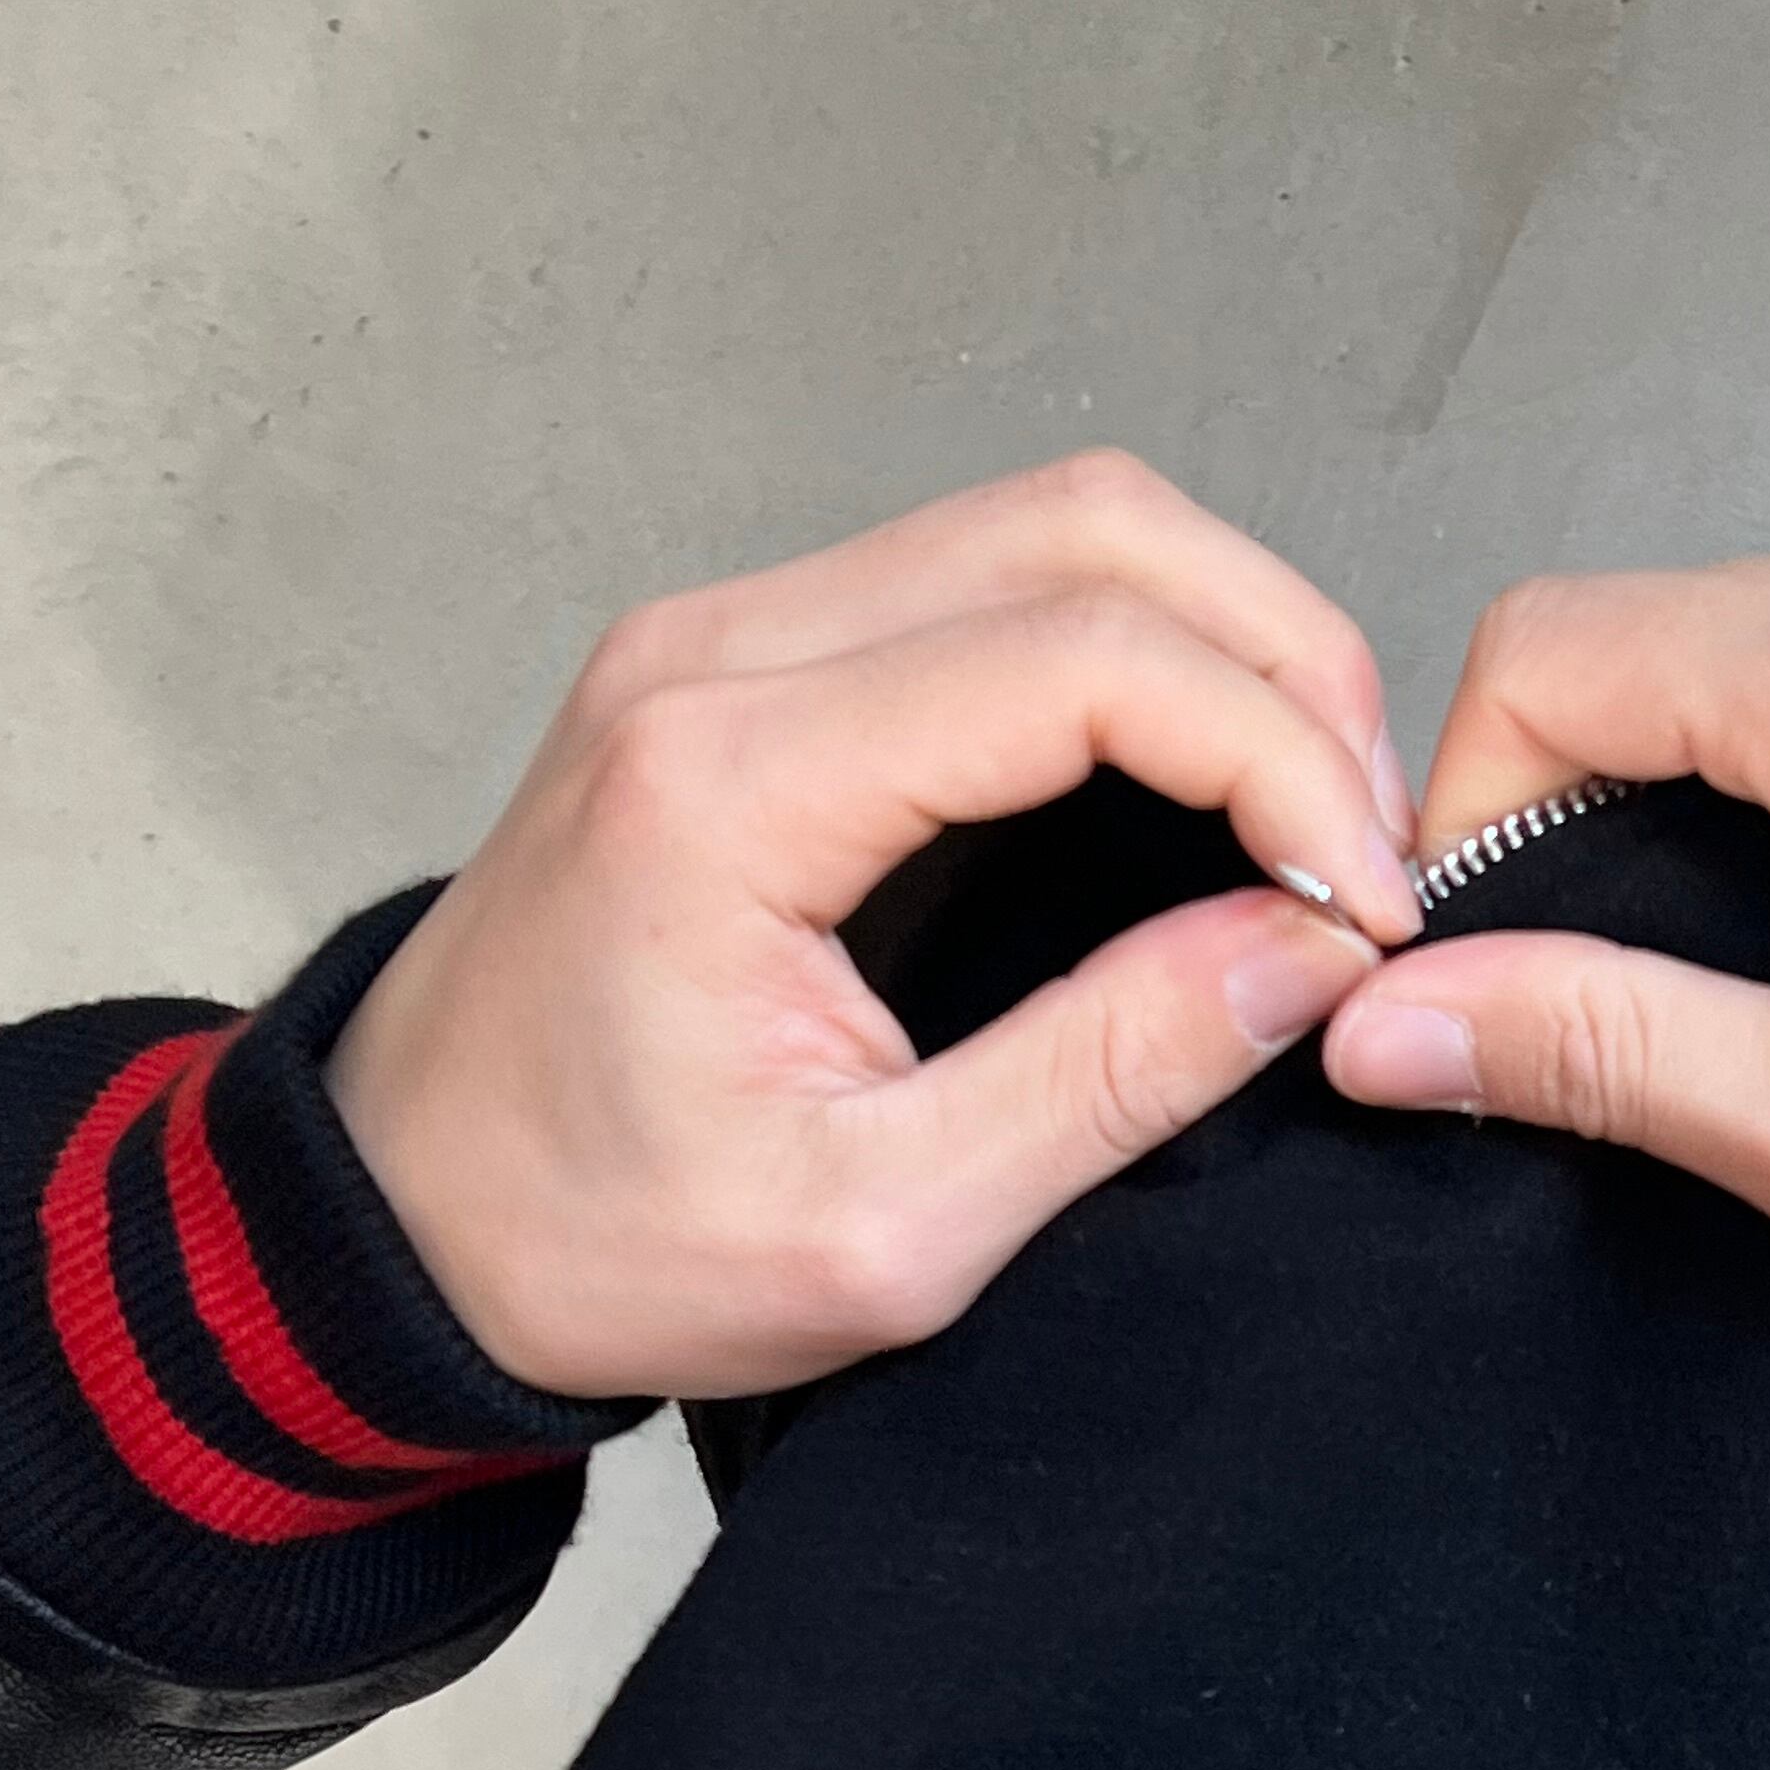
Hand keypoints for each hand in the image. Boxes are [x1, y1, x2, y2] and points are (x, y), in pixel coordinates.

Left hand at [327, 451, 1422, 1396]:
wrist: (398, 1228)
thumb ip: (1110, 1074)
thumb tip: (1314, 954)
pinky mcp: (750, 666)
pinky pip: (985, 579)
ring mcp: (728, 638)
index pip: (1087, 658)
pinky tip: (1201, 780)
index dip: (1279, 760)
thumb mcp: (883, 1228)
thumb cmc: (594, 1244)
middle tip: (1371, 839)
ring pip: (1051, 525)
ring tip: (1308, 811)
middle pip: (1092, 528)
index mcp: (733, 778)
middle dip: (1285, 663)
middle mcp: (721, 654)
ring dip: (1221, 642)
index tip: (1371, 902)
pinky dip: (1133, 652)